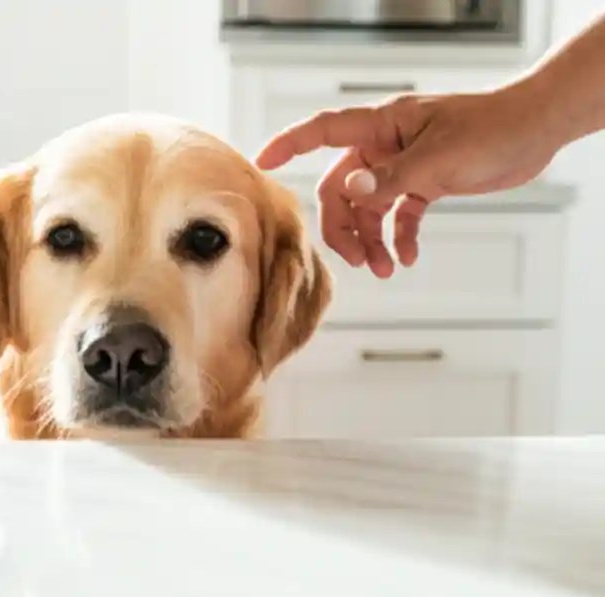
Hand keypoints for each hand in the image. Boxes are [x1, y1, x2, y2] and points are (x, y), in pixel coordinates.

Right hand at [255, 84, 560, 277]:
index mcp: (382, 127)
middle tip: (359, 260)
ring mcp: (404, 165)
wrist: (536, 131)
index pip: (323, 132)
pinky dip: (400, 237)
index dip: (289, 145)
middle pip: (342, 190)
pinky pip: (399, 215)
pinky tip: (408, 257)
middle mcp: (386, 146)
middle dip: (345, 228)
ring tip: (386, 269)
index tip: (261, 163)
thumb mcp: (438, 159)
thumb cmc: (490, 130)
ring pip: (369, 209)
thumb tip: (350, 194)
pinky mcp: (425, 182)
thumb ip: (392, 180)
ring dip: (373, 240)